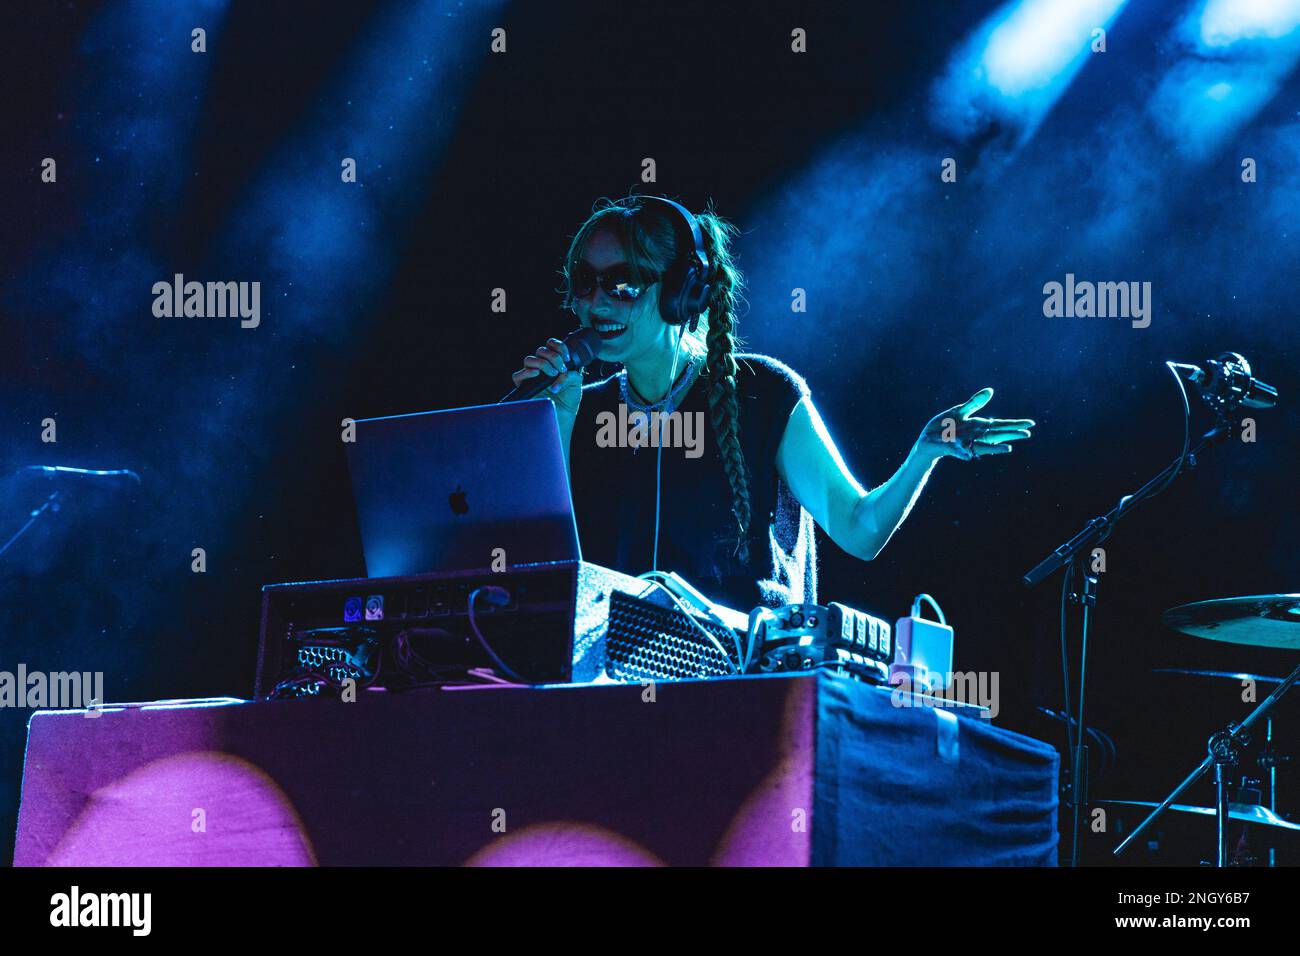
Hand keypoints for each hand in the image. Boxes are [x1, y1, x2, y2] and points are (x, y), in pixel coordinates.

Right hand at [511, 337, 582, 418]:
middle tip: (561, 369)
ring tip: (552, 374)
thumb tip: (560, 373)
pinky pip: (517, 376)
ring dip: (542, 364)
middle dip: (553, 357)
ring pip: (529, 360)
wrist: (562, 417)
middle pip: (541, 350)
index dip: (558, 346)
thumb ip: (572, 374)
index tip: (567, 357)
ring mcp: (531, 377)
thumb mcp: (576, 384)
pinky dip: (526, 373)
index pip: (551, 344)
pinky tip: (537, 374)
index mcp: (554, 363)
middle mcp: (541, 368)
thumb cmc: (569, 400)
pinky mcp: (523, 387)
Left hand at [919, 387, 1035, 460]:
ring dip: (995, 447)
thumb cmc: (944, 426)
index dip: (1014, 424)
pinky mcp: (950, 448)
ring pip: (981, 446)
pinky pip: (958, 451)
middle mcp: (974, 436)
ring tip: (1009, 448)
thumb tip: (990, 391)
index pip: (1000, 425)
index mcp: (978, 426)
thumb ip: (975, 403)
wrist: (927, 439)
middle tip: (1028, 434)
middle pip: (996, 434)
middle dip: (1011, 434)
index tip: (1030, 424)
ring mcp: (964, 443)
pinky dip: (963, 453)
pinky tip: (969, 456)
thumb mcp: (959, 411)